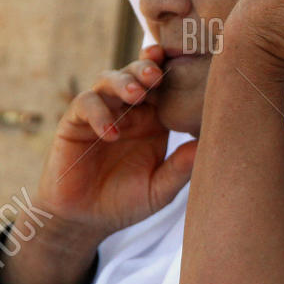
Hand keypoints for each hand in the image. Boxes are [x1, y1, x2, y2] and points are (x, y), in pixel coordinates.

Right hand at [34, 45, 198, 242]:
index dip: (171, 71)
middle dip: (146, 68)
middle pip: (136, 74)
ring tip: (136, 95)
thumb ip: (180, 168)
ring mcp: (101, 112)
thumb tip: (208, 146)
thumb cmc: (126, 203)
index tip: (184, 63)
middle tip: (157, 75)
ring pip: (109, 80)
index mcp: (154, 120)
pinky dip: (99, 114)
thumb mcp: (159, 190)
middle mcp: (128, 111)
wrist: (86, 220)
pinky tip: (111, 134)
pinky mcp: (75, 121)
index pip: (164, 87)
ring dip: (123, 83)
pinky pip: (85, 104)